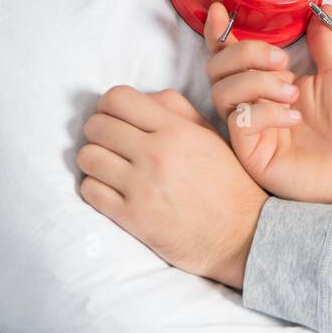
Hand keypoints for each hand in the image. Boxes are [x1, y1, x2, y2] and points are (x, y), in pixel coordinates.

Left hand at [75, 85, 266, 288]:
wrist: (243, 233)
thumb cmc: (227, 182)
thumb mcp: (210, 136)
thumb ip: (176, 110)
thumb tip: (141, 99)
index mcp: (176, 130)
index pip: (117, 98)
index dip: (108, 105)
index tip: (114, 117)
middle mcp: (157, 154)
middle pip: (97, 125)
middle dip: (99, 132)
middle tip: (111, 144)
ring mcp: (142, 186)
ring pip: (88, 156)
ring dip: (95, 160)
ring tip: (109, 167)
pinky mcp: (133, 217)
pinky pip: (90, 190)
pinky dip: (95, 188)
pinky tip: (111, 190)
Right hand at [203, 1, 331, 216]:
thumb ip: (324, 41)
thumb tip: (323, 9)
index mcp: (272, 83)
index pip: (232, 55)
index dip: (219, 33)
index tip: (219, 10)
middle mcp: (256, 105)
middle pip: (217, 69)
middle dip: (244, 54)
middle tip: (281, 61)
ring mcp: (252, 130)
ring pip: (221, 92)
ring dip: (256, 82)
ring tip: (292, 94)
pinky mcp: (251, 154)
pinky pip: (239, 121)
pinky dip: (265, 111)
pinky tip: (293, 119)